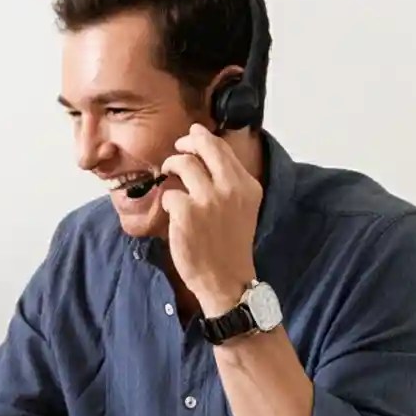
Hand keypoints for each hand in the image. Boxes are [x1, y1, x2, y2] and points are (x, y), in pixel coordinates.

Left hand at [159, 123, 263, 315]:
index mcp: (247, 186)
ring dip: (171, 166)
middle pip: (204, 146)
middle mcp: (230, 187)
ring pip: (183, 163)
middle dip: (187, 142)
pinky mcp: (186, 213)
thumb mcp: (242, 209)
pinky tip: (173, 212)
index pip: (223, 149)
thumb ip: (230, 184)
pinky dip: (167, 200)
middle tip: (177, 148)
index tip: (193, 135)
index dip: (204, 138)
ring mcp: (208, 199)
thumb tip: (206, 157)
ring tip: (167, 175)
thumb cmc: (230, 247)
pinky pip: (169, 193)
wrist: (226, 280)